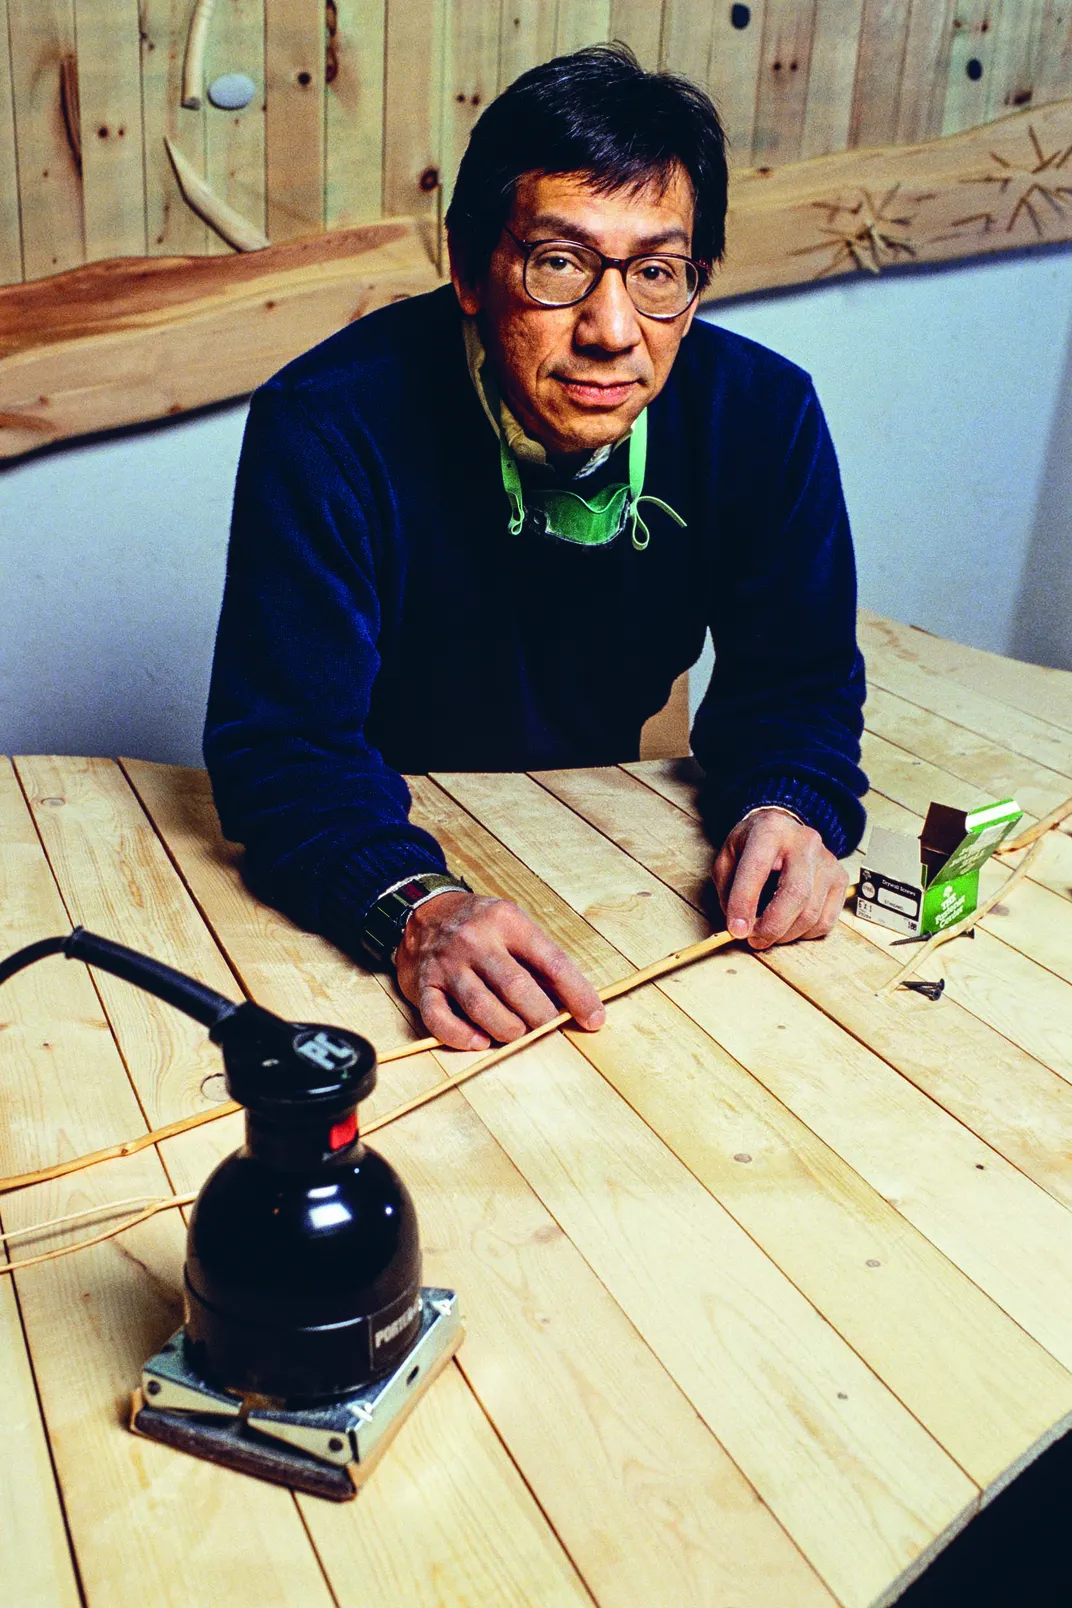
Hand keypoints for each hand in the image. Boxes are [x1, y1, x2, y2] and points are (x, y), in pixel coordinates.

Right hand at [394, 890, 605, 1049]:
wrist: (423, 911)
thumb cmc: (480, 925)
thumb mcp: (513, 925)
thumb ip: (538, 960)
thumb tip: (574, 1002)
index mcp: (507, 921)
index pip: (551, 962)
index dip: (577, 994)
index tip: (593, 1019)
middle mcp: (476, 940)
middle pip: (516, 986)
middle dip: (540, 1017)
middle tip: (547, 1028)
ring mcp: (447, 963)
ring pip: (480, 1005)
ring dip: (506, 1029)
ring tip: (517, 1033)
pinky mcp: (424, 984)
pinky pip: (439, 1018)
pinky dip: (460, 1036)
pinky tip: (478, 1041)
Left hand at [713, 809, 847, 950]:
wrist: (784, 829)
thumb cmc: (753, 846)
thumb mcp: (728, 857)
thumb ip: (729, 890)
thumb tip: (740, 927)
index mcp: (770, 831)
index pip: (757, 870)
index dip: (744, 904)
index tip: (736, 930)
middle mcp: (804, 842)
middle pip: (795, 894)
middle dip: (772, 926)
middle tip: (754, 940)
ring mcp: (827, 860)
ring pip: (812, 912)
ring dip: (787, 934)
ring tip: (769, 933)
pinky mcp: (839, 878)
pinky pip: (826, 920)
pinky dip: (805, 933)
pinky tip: (790, 926)